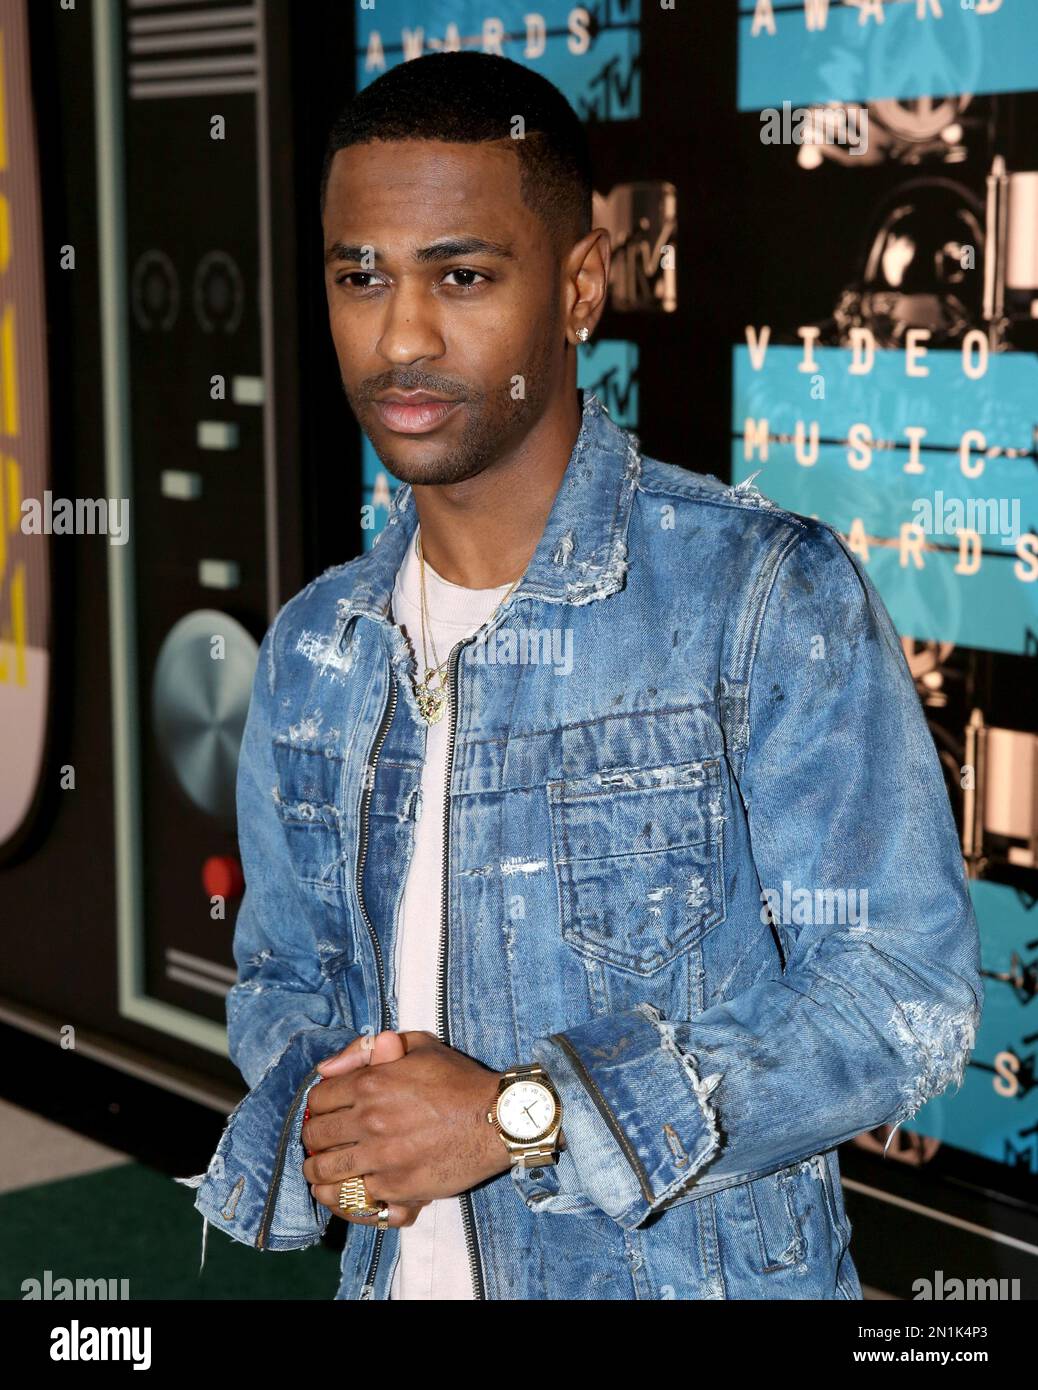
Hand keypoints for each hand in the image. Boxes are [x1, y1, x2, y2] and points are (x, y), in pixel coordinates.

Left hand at [301, 1030, 509, 1222]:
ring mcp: (381, 1156)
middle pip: (315, 1136)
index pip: (317, 1100)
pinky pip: (353, 1197)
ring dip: (319, 1172)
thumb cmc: (458, 1080)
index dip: (318, 1107)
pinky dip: (345, 1196)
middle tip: (323, 1143)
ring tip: (324, 1172)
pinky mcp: (397, 1187)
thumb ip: (367, 1049)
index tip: (326, 1114)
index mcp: (371, 1083)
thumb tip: (326, 1068)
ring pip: (324, 1172)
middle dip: (314, 1139)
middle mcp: (370, 1120)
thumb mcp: (418, 1045)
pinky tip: (348, 1190)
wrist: (497, 1119)